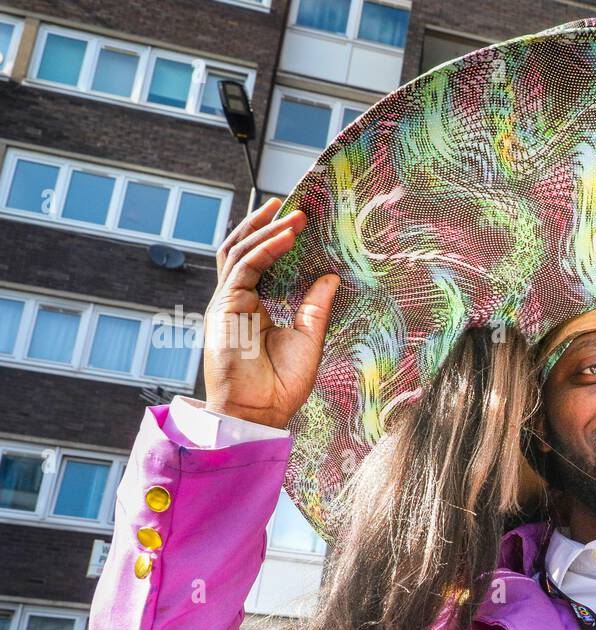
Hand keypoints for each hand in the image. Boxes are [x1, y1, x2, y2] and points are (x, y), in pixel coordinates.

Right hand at [203, 197, 339, 428]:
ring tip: (294, 216)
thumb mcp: (308, 339)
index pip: (259, 263)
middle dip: (267, 226)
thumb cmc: (280, 386)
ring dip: (267, 230)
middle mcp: (236, 300)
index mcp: (254, 308)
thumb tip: (330, 277)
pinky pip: (244, 267)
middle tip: (297, 209)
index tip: (300, 223)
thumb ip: (316, 307)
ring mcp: (227, 302)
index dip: (275, 240)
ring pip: (240, 251)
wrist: (259, 413)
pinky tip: (287, 237)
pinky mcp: (224, 306)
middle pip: (244, 249)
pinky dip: (265, 249)